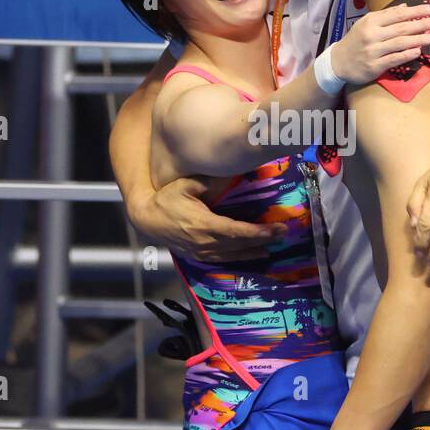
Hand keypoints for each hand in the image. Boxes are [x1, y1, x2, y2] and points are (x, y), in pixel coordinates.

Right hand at [131, 176, 284, 261]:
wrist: (146, 219)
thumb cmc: (166, 198)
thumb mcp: (185, 184)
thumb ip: (208, 180)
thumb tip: (232, 170)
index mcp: (203, 224)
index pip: (237, 231)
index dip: (259, 232)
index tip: (277, 229)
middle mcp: (204, 242)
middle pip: (239, 245)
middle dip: (262, 240)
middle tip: (282, 234)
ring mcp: (200, 251)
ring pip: (232, 255)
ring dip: (252, 252)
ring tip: (270, 248)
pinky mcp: (197, 256)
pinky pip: (222, 260)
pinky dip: (238, 259)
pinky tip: (250, 255)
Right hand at [329, 3, 429, 84]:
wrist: (338, 62)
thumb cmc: (356, 41)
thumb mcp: (366, 23)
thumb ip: (386, 15)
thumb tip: (405, 7)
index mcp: (371, 22)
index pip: (398, 15)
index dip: (416, 11)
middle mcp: (372, 35)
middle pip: (401, 28)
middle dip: (422, 24)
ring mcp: (373, 51)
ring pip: (400, 43)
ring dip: (419, 39)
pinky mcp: (375, 66)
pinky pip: (394, 59)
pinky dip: (407, 54)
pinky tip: (418, 51)